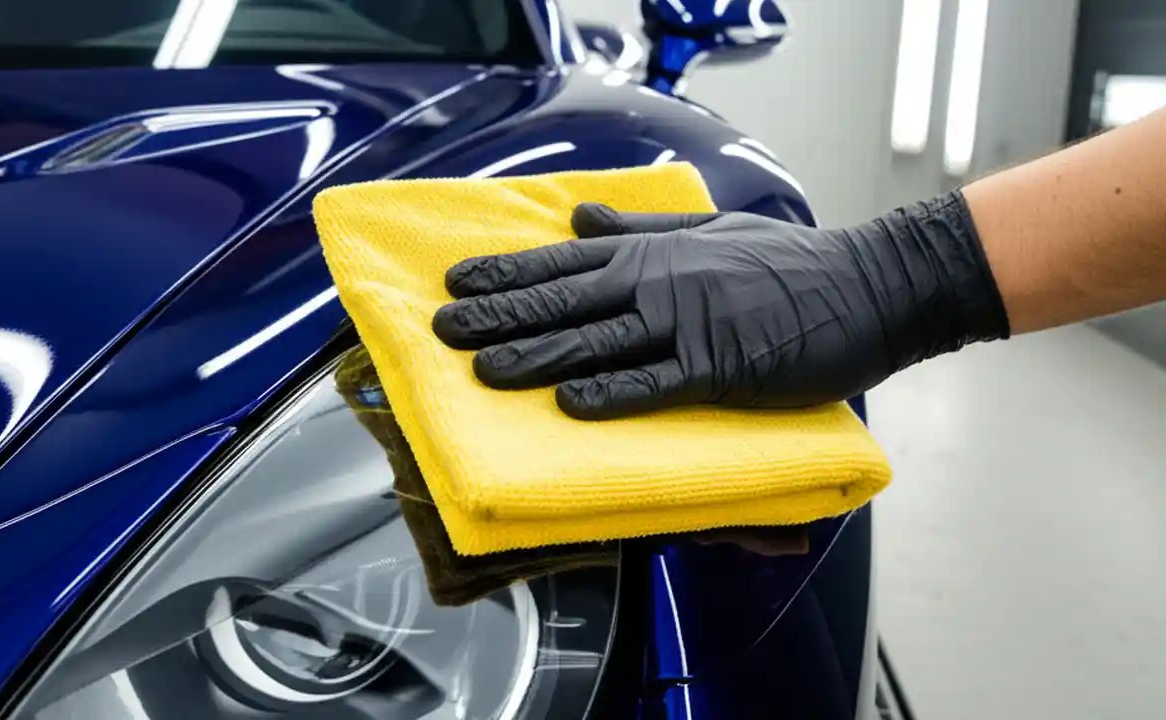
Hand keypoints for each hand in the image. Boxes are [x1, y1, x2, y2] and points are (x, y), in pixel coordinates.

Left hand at [432, 193, 1007, 418]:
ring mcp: (687, 323)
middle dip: (499, 316)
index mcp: (651, 250)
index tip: (455, 284)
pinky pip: (654, 383)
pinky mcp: (720, 366)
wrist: (863, 285)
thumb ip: (637, 225)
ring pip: (596, 340)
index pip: (562, 259)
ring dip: (536, 355)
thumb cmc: (783, 261)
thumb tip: (576, 214)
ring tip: (484, 370)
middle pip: (563, 299)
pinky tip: (569, 405)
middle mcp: (657, 281)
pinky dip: (610, 393)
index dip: (506, 273)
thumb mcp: (705, 229)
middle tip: (445, 331)